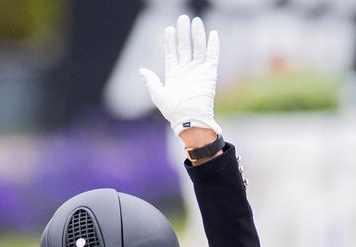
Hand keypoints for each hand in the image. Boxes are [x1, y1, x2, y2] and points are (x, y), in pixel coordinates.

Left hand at [139, 15, 220, 134]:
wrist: (190, 120)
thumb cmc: (173, 111)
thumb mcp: (158, 95)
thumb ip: (151, 81)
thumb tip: (142, 70)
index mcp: (174, 75)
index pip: (172, 53)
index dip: (170, 42)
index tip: (168, 29)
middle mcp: (186, 71)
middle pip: (185, 47)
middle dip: (183, 33)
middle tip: (182, 18)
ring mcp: (198, 71)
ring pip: (198, 48)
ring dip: (196, 35)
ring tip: (195, 21)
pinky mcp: (209, 74)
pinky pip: (212, 56)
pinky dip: (213, 45)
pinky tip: (212, 33)